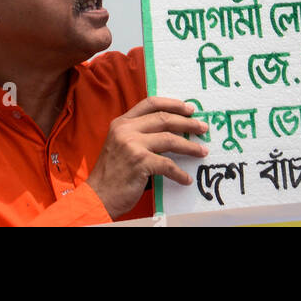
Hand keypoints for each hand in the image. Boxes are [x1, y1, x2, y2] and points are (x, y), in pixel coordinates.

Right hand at [86, 96, 208, 218]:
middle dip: (187, 123)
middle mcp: (126, 130)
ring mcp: (132, 145)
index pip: (151, 103)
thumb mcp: (121, 144)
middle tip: (203, 128)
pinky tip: (186, 178)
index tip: (189, 109)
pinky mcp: (140, 162)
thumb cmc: (112, 173)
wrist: (97, 197)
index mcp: (122, 122)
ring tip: (202, 150)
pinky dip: (179, 173)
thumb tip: (172, 129)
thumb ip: (139, 133)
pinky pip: (167, 165)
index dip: (173, 104)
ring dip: (190, 146)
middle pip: (165, 119)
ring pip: (170, 139)